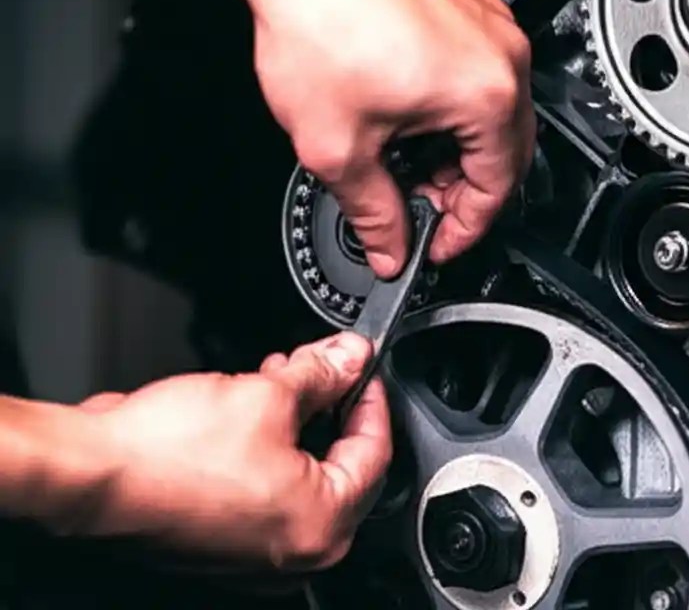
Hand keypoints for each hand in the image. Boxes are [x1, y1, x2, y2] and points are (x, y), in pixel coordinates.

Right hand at [83, 333, 390, 571]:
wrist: (90, 475)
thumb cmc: (166, 455)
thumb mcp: (267, 393)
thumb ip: (322, 374)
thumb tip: (348, 358)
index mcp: (322, 526)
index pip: (375, 454)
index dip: (370, 400)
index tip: (364, 369)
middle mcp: (294, 553)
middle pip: (340, 468)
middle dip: (331, 409)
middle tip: (325, 368)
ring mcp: (256, 554)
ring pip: (299, 477)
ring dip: (297, 424)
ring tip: (279, 378)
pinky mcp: (222, 544)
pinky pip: (264, 493)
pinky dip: (266, 452)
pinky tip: (249, 412)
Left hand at [243, 0, 535, 274]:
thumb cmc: (319, 18)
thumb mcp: (338, 146)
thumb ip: (373, 212)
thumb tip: (389, 245)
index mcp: (488, 95)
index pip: (497, 187)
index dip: (464, 229)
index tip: (435, 243)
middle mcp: (503, 53)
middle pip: (507, 148)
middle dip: (462, 187)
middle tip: (419, 206)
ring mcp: (490, 19)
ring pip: (495, 105)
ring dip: (457, 142)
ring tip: (404, 154)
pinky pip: (479, 64)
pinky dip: (451, 96)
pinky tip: (406, 103)